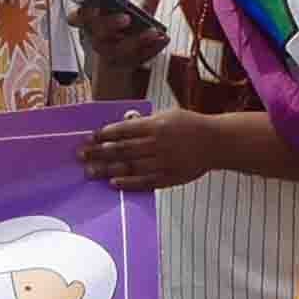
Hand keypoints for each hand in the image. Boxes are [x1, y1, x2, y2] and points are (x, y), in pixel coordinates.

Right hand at [69, 0, 166, 80]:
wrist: (131, 40)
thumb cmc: (126, 17)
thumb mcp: (127, 4)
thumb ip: (130, 1)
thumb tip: (136, 6)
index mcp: (89, 20)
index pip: (76, 18)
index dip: (83, 14)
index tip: (95, 7)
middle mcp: (95, 39)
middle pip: (98, 36)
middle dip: (112, 26)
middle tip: (127, 18)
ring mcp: (108, 54)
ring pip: (118, 52)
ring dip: (137, 41)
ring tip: (154, 32)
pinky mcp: (124, 64)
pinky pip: (137, 59)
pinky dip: (152, 49)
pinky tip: (162, 39)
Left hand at [80, 106, 211, 192]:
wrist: (217, 142)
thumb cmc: (190, 126)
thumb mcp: (167, 115)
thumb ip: (143, 122)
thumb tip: (119, 126)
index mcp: (156, 125)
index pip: (123, 130)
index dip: (103, 135)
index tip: (89, 138)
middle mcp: (158, 144)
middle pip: (122, 149)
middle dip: (99, 152)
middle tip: (80, 156)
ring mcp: (164, 162)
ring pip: (130, 167)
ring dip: (107, 169)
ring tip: (90, 171)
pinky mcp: (170, 177)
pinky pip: (145, 182)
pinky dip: (128, 183)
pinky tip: (113, 183)